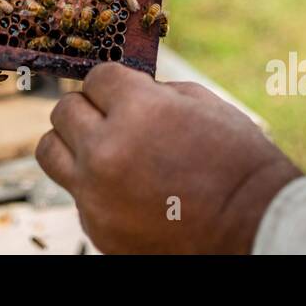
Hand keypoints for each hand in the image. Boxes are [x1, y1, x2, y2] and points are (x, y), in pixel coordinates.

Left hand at [36, 62, 301, 253]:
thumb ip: (152, 92)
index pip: (96, 78)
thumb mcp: (202, 104)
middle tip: (110, 116)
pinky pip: (76, 193)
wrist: (254, 228)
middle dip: (89, 108)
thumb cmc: (238, 163)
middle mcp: (106, 150)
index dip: (112, 83)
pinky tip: (126, 188)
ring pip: (51, 151)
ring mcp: (96, 194)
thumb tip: (122, 88)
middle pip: (64, 110)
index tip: (123, 91)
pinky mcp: (97, 227)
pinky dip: (94, 186)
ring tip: (100, 148)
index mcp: (136, 110)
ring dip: (73, 143)